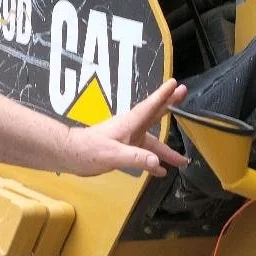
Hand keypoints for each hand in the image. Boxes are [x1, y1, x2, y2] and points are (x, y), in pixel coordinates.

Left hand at [64, 78, 187, 176]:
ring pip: (152, 142)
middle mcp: (132, 128)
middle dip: (170, 105)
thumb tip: (158, 162)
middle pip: (154, 116)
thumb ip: (136, 158)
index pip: (151, 107)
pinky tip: (160, 171)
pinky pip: (143, 154)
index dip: (164, 95)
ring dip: (166, 150)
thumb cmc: (90, 150)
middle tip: (184, 92)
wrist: (71, 156)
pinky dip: (153, 161)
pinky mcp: (123, 150)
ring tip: (183, 160)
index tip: (176, 83)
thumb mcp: (114, 155)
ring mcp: (128, 139)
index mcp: (130, 124)